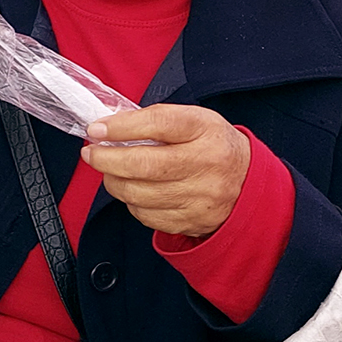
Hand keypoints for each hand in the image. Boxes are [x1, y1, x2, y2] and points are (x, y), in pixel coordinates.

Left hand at [82, 105, 249, 238]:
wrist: (249, 184)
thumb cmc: (212, 146)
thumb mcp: (194, 120)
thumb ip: (154, 120)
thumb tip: (107, 127)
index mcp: (205, 130)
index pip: (158, 124)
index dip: (121, 127)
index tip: (96, 129)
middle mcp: (206, 164)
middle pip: (143, 165)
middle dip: (106, 159)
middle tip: (91, 153)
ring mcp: (200, 196)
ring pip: (138, 193)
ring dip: (114, 181)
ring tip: (111, 171)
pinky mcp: (191, 220)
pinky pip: (145, 214)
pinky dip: (131, 202)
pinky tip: (135, 190)